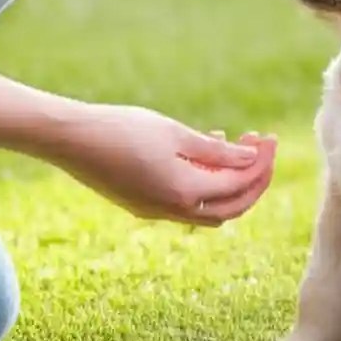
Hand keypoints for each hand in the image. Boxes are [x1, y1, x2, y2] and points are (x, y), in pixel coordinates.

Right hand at [51, 105, 277, 225]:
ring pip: (210, 209)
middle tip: (262, 150)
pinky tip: (203, 152)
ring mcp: (157, 212)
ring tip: (235, 147)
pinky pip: (186, 203)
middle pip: (232, 207)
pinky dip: (204, 184)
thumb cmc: (122, 128)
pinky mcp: (143, 205)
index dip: (260, 162)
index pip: (239, 184)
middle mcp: (174, 210)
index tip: (269, 139)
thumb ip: (216, 151)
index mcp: (184, 191)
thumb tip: (251, 160)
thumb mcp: (174, 133)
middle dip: (253, 180)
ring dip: (229, 185)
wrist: (71, 140)